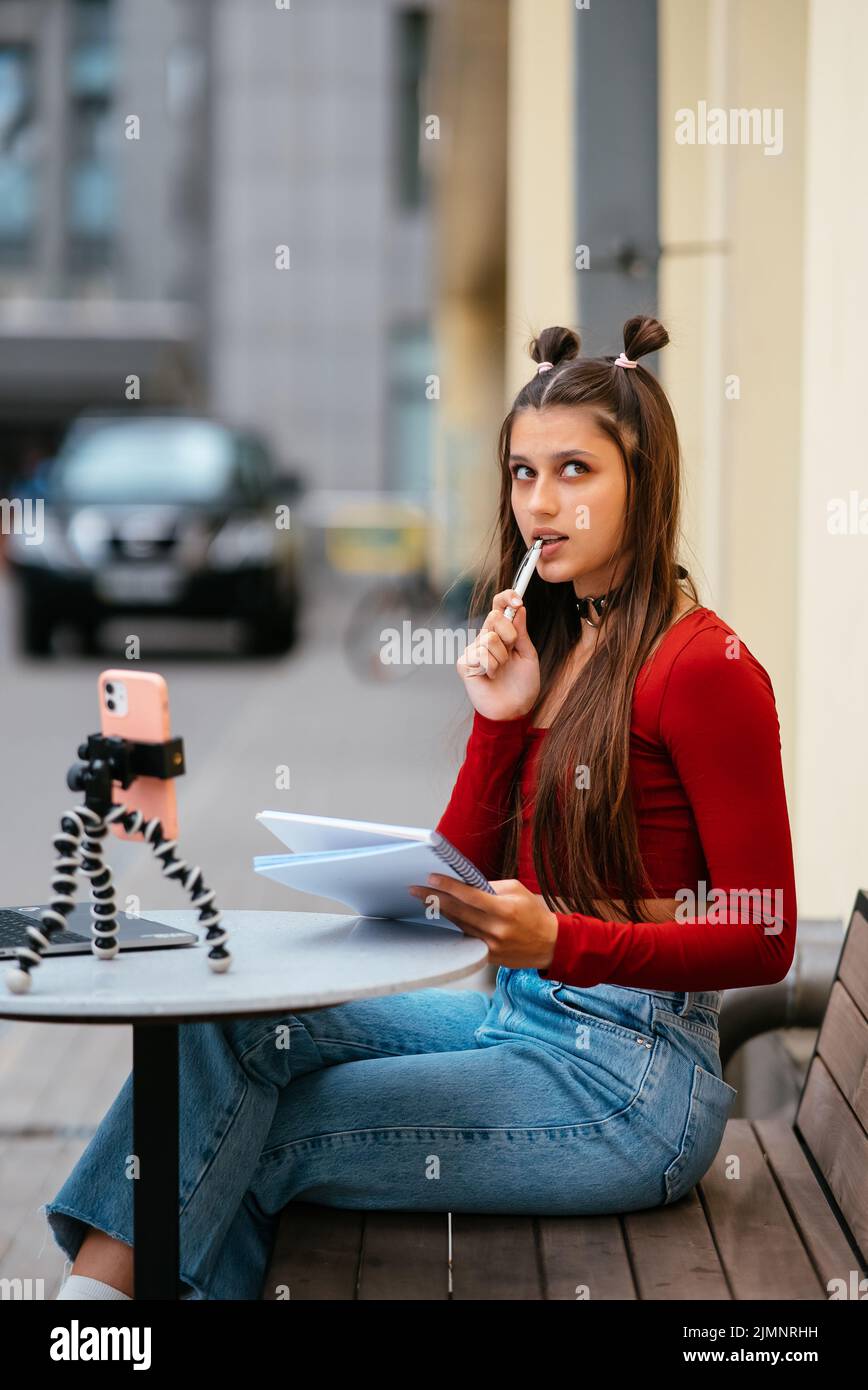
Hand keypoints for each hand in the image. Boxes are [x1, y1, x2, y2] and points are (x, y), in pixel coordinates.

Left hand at [407, 875, 558, 968]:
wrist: (550, 944)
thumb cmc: (533, 913)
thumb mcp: (517, 890)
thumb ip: (490, 886)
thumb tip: (465, 883)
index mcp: (506, 909)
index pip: (470, 895)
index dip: (448, 886)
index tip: (431, 878)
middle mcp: (497, 929)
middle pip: (458, 912)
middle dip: (434, 899)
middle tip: (415, 890)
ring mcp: (491, 946)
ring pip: (459, 925)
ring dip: (441, 913)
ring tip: (425, 901)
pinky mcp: (488, 957)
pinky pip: (465, 939)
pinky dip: (455, 927)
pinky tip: (443, 919)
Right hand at [457, 590, 539, 721]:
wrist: (513, 710)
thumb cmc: (522, 685)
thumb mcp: (527, 654)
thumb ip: (521, 632)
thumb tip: (518, 608)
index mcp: (501, 634)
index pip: (498, 606)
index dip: (506, 597)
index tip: (518, 600)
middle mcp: (484, 638)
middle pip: (494, 617)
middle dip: (510, 635)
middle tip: (512, 652)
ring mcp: (473, 650)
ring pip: (489, 638)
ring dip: (502, 657)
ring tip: (501, 670)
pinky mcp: (464, 664)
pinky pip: (481, 654)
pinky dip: (491, 667)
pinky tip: (490, 677)